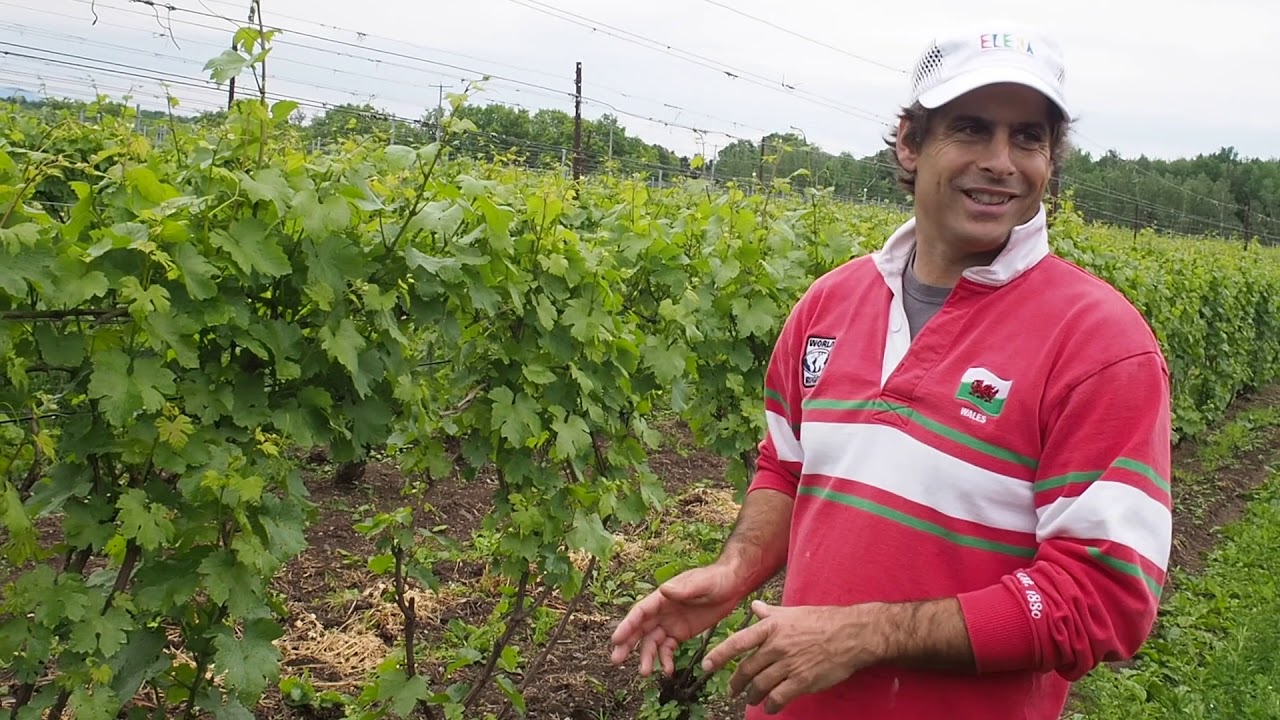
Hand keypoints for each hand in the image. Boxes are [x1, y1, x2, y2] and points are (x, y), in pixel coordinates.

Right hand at [609, 563, 743, 676]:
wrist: (732, 585)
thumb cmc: (716, 578)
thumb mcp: (702, 583)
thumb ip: (684, 588)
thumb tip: (664, 590)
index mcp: (663, 597)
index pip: (640, 612)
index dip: (627, 625)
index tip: (616, 639)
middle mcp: (662, 611)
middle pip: (640, 628)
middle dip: (627, 644)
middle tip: (616, 659)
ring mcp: (670, 623)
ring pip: (652, 642)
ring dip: (646, 656)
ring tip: (645, 672)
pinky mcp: (681, 633)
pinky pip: (668, 648)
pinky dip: (665, 659)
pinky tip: (667, 670)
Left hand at [701, 600, 886, 713]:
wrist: (851, 634)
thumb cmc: (822, 620)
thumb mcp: (792, 612)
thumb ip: (770, 612)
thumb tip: (754, 606)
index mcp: (772, 627)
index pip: (738, 642)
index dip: (719, 655)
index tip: (706, 665)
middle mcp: (776, 645)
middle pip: (747, 668)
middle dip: (736, 682)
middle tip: (731, 690)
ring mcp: (789, 664)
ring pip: (760, 685)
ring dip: (752, 695)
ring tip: (751, 699)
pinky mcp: (802, 680)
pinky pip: (778, 697)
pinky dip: (771, 705)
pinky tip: (770, 707)